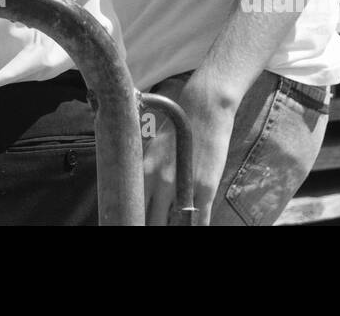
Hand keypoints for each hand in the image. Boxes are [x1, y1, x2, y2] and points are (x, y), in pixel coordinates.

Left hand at [142, 73, 236, 225]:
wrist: (204, 111)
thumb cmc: (177, 131)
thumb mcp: (153, 151)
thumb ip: (146, 175)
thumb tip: (140, 194)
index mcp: (145, 172)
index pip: (134, 208)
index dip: (134, 220)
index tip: (133, 223)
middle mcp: (161, 182)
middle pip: (153, 221)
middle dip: (152, 226)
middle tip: (154, 224)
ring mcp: (184, 187)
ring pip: (175, 224)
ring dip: (174, 226)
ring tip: (173, 224)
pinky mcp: (206, 189)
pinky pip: (201, 220)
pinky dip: (196, 227)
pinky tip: (192, 227)